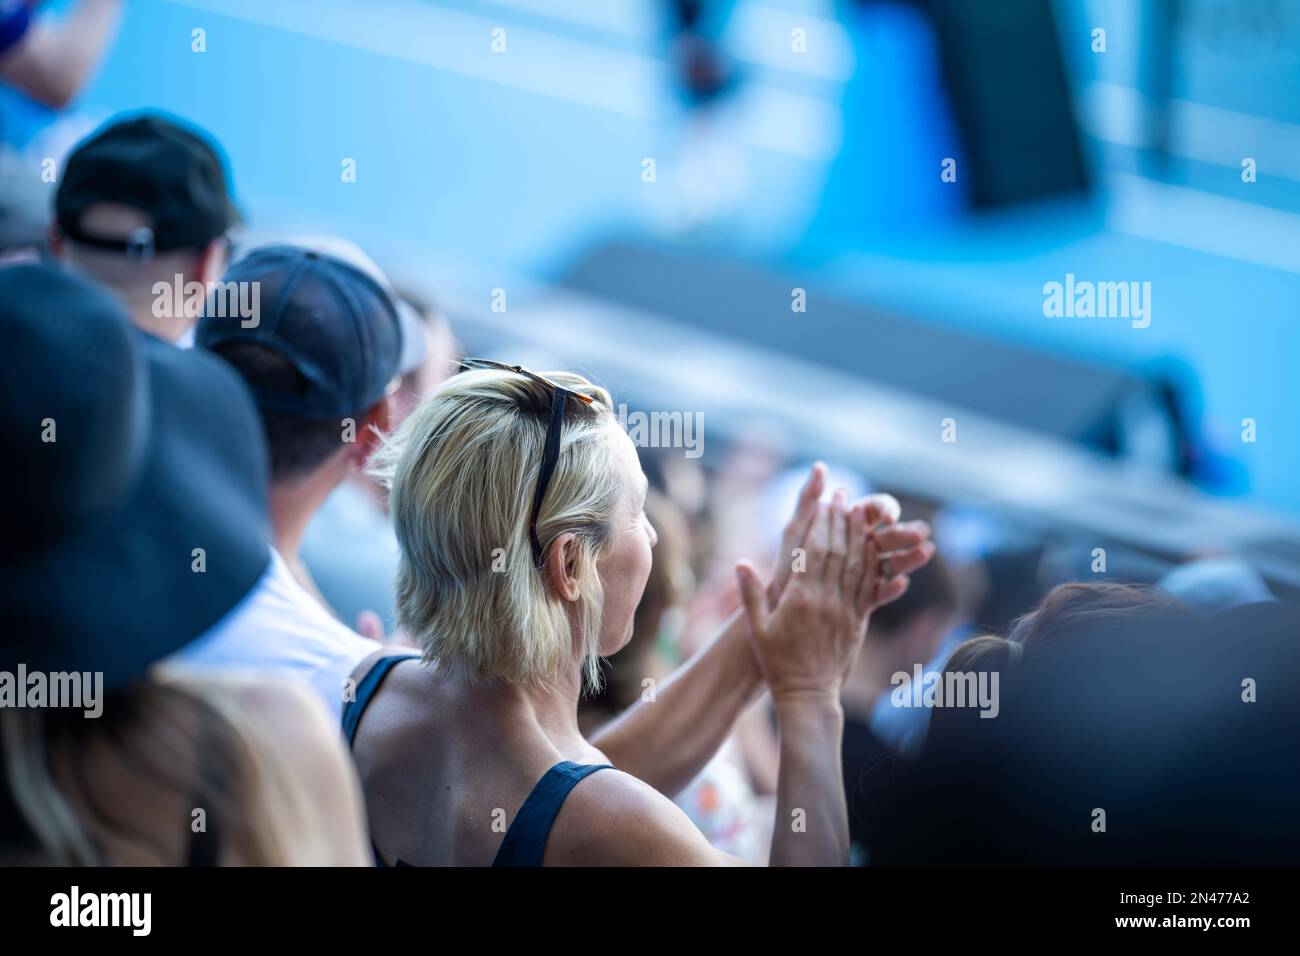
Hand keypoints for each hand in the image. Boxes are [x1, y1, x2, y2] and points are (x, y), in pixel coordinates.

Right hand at [737, 492, 874, 703]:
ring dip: (859, 535)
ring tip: (860, 511)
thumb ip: (750, 595)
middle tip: (843, 495)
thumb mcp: (756, 629)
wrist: (807, 695)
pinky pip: (868, 585)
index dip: (822, 523)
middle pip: (839, 551)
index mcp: (800, 600)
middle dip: (841, 520)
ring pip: (858, 565)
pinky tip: (872, 546)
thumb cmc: (777, 662)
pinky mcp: (859, 621)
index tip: (824, 500)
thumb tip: (740, 563)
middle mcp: (826, 601)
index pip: (814, 552)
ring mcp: (846, 611)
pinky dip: (871, 562)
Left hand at [765, 463, 932, 612]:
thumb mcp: (796, 530)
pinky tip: (903, 583)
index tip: (889, 515)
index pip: (873, 510)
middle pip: (888, 536)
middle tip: (922, 532)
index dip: (884, 509)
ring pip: (891, 563)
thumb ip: (808, 500)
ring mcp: (862, 573)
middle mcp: (859, 548)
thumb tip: (819, 466)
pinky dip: (892, 588)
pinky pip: (881, 592)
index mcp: (846, 526)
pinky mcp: (862, 599)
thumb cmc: (786, 563)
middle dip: (905, 533)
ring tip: (926, 552)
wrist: (778, 605)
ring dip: (909, 557)